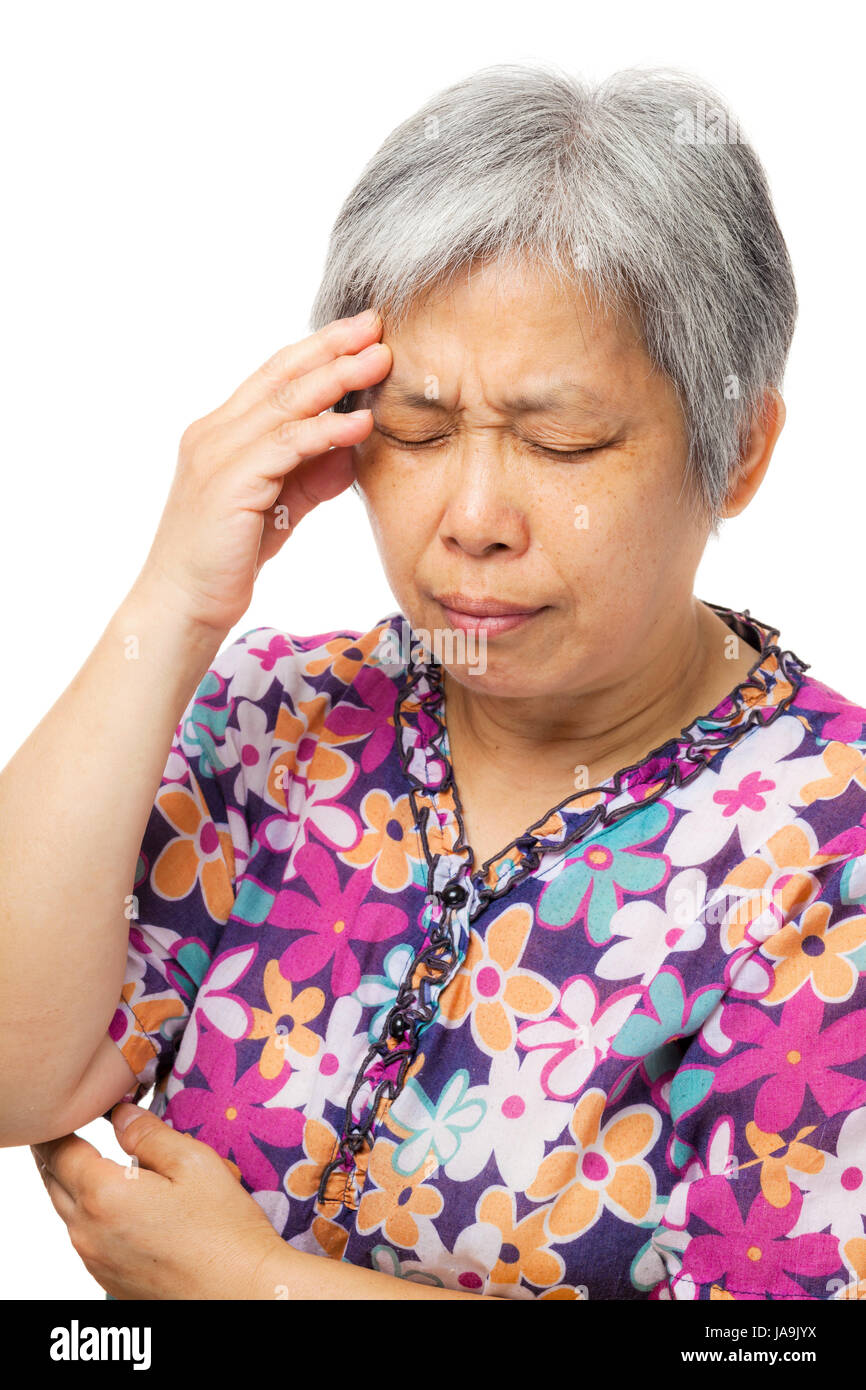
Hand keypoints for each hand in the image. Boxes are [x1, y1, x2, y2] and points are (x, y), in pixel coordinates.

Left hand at [30, 1103, 285, 1299]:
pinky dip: (88, 1213)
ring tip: (93, 1160)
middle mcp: (88, 1232)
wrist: (240, 1293)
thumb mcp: (193, 1162)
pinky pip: (84, 1238)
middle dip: (58, 1152)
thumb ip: (148, 1134)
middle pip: (53, 1182)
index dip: (60, 1125)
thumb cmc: (224, 1231)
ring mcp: (96, 1260)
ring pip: (66, 1212)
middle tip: (70, 1128)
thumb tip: (121, 1116)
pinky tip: (116, 1203)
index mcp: (104, 1196)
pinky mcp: (108, 1278)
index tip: (70, 1110)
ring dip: (72, 1183)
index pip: (59, 1151)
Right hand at [136, 308, 391, 635]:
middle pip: (280, 375)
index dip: (318, 349)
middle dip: (332, 347)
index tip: (361, 332)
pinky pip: (286, 447)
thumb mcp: (280, 508)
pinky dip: (326, 432)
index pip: (273, 376)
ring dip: (336, 379)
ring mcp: (217, 455)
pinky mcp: (229, 483)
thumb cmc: (227, 560)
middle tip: (376, 325)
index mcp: (221, 432)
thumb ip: (311, 476)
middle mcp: (214, 433)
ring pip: (285, 403)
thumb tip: (353, 448)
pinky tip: (359, 423)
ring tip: (380, 361)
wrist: (184, 604)